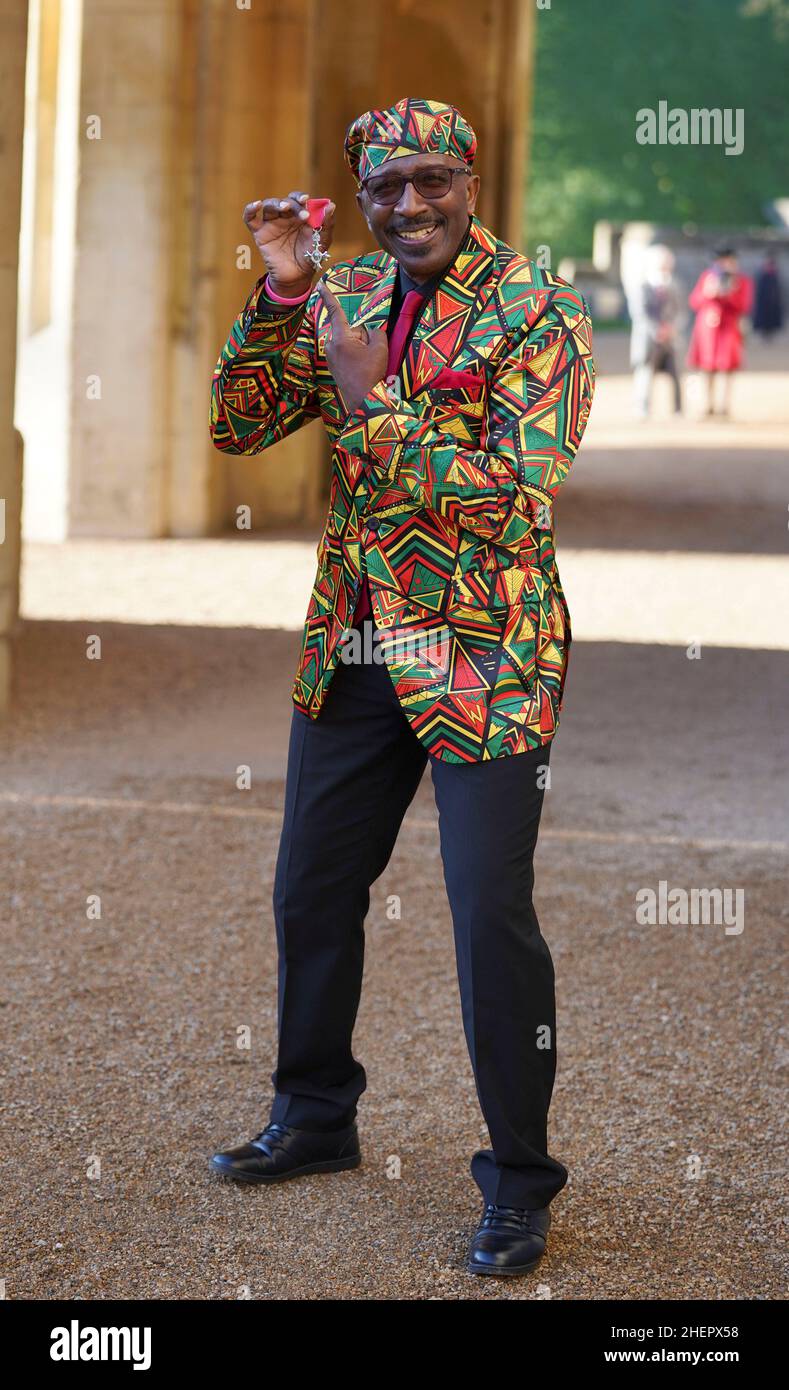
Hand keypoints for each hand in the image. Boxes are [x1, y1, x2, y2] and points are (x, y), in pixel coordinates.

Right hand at [243, 192, 335, 294]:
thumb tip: (331, 204)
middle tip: (303, 215)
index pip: (298, 200)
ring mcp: (271, 224)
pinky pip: (250, 218)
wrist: (297, 278)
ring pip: (269, 206)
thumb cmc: (310, 258)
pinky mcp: (260, 233)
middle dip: (293, 205)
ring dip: (276, 203)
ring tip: (285, 208)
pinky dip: (250, 210)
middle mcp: (285, 217)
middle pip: (285, 202)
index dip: (300, 197)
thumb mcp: (322, 242)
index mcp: (299, 215)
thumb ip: (327, 224)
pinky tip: (256, 205)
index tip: (306, 200)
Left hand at [317, 281, 389, 414]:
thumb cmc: (371, 373)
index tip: (320, 285)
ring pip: (349, 342)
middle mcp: (331, 345)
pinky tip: (361, 369)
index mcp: (340, 338)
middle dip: (362, 337)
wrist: (365, 401)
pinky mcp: (333, 366)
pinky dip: (355, 357)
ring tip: (366, 365)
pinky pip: (347, 353)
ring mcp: (331, 357)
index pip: (336, 312)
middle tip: (369, 355)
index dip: (328, 297)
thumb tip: (370, 332)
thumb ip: (375, 332)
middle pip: (351, 331)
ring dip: (359, 348)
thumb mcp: (380, 347)